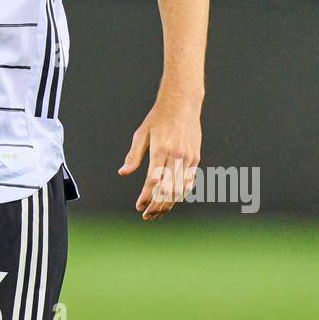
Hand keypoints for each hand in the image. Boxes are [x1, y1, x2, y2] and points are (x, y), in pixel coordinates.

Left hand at [118, 99, 201, 221]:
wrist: (183, 104)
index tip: (138, 206)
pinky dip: (180, 194)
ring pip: (180, 189)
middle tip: (147, 216)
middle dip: (157, 206)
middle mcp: (176, 156)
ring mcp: (188, 158)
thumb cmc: (158, 118)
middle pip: (168, 190)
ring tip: (157, 212)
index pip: (153, 181)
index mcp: (160, 150)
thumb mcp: (141, 134)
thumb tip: (123, 173)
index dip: (146, 197)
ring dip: (169, 204)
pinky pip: (189, 182)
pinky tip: (171, 200)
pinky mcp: (196, 158)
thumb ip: (133, 155)